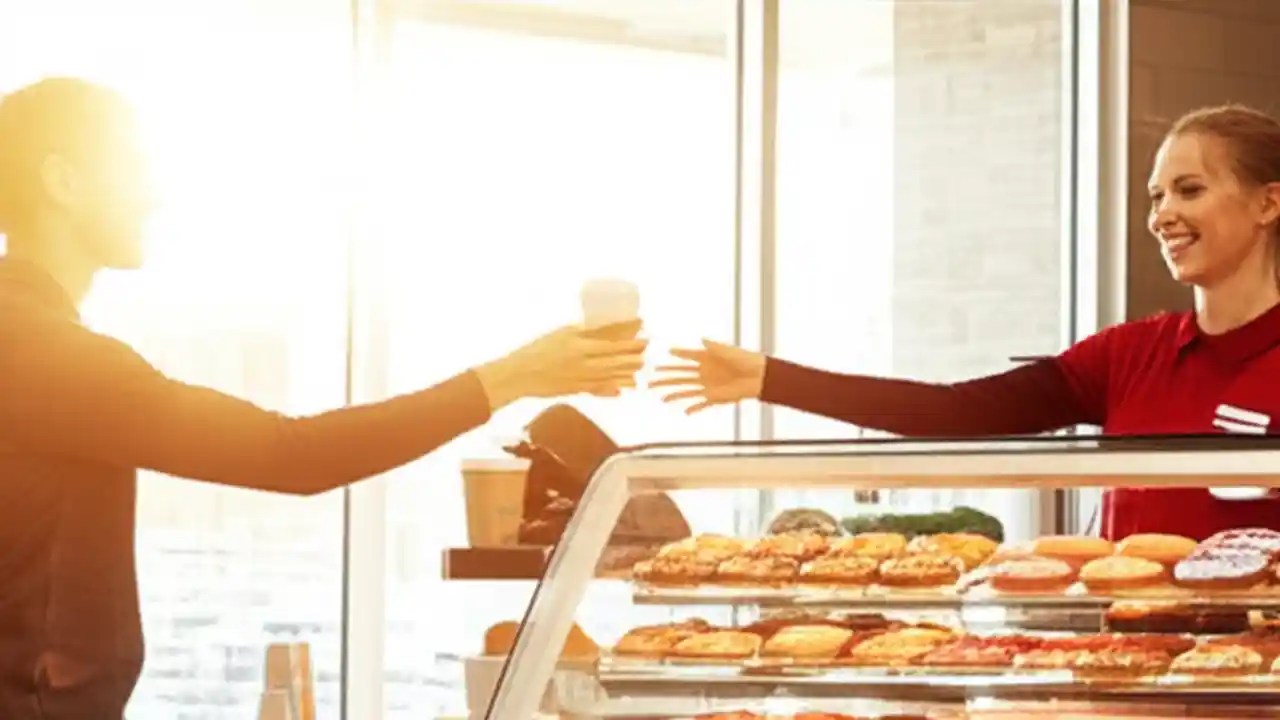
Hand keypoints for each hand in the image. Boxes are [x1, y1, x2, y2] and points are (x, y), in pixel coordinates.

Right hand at [475, 325, 647, 410]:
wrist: (519, 375)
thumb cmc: (538, 349)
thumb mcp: (561, 333)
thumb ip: (583, 331)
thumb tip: (606, 326)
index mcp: (580, 344)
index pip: (611, 336)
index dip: (628, 331)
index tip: (641, 324)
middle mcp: (585, 362)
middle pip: (616, 357)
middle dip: (634, 351)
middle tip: (646, 345)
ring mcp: (582, 378)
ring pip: (612, 374)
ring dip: (628, 370)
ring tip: (640, 366)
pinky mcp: (577, 390)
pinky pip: (599, 389)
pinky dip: (611, 389)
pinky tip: (622, 390)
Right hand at [651, 339, 766, 413]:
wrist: (759, 376)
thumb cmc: (745, 360)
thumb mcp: (728, 351)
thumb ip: (714, 347)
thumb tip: (702, 339)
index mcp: (706, 359)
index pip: (687, 356)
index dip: (678, 354)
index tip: (668, 351)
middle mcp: (704, 373)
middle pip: (680, 376)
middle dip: (665, 378)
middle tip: (650, 380)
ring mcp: (708, 386)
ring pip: (686, 390)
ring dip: (673, 394)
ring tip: (661, 397)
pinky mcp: (715, 398)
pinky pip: (701, 404)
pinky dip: (694, 408)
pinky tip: (685, 412)